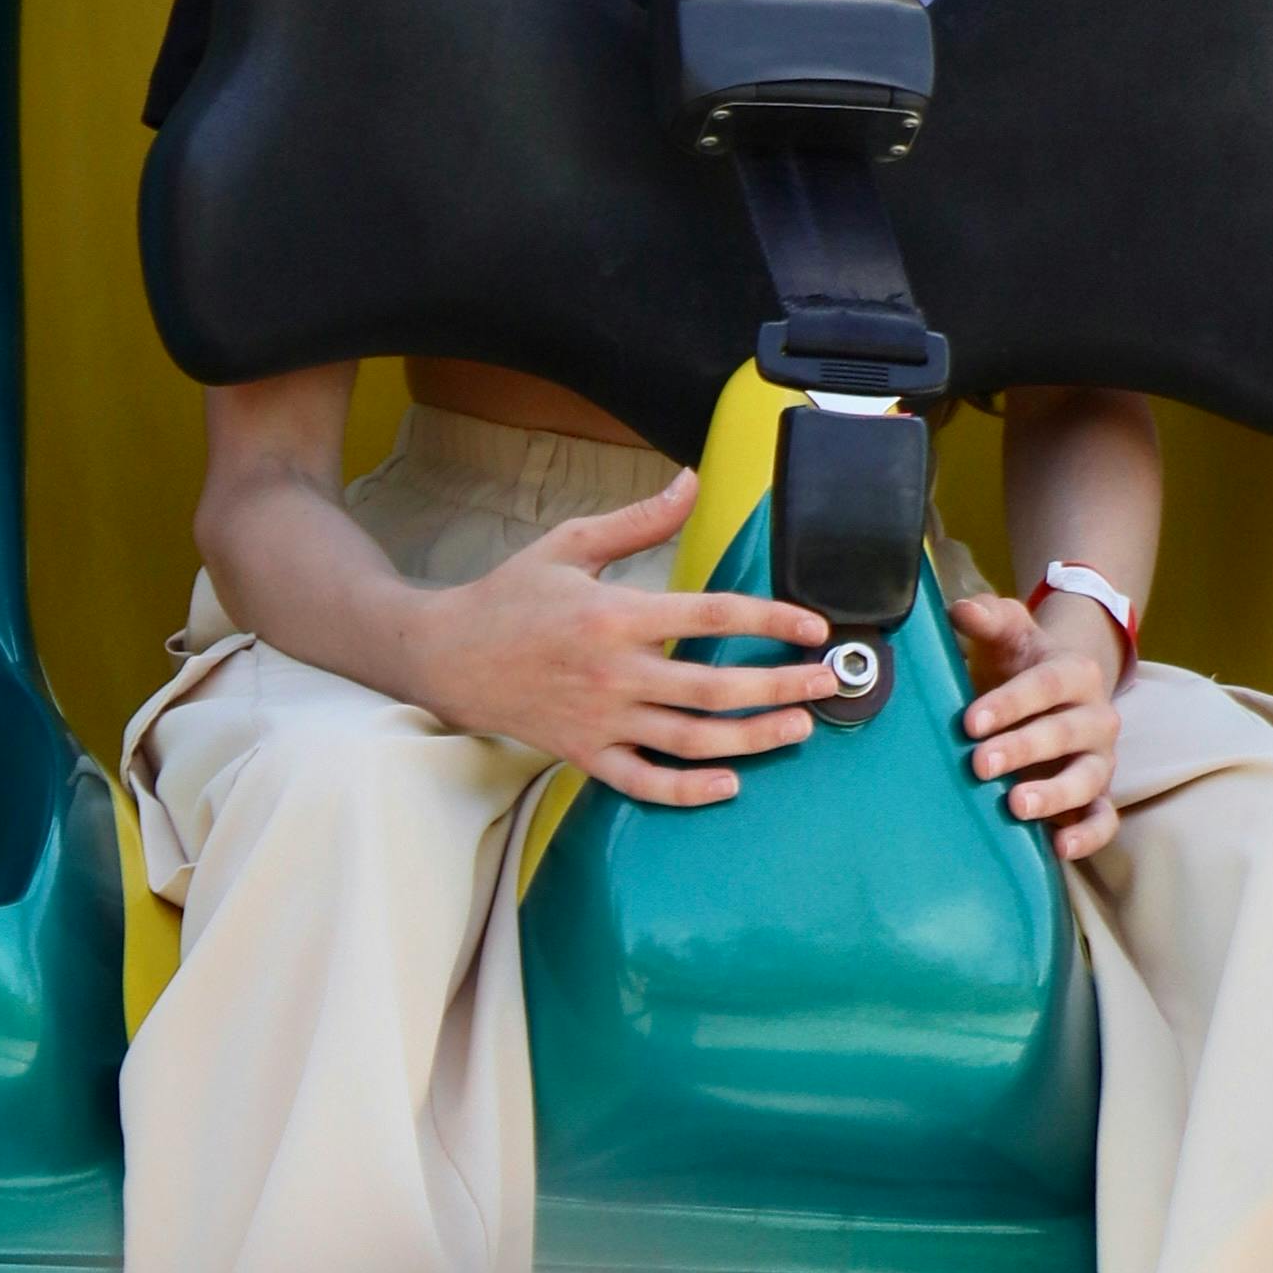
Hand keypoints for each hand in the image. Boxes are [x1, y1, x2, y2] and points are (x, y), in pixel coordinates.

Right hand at [408, 475, 838, 804]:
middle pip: (716, 687)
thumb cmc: (511, 595)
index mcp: (616, 614)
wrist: (447, 656)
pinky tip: (730, 782)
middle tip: (826, 681)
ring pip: (692, 741)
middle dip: (781, 685)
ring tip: (798, 727)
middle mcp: (614, 673)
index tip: (812, 625)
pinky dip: (689, 791)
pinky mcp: (585, 755)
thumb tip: (692, 481)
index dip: (771, 620)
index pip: (713, 615)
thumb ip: (641, 520)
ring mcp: (601, 720)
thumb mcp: (571, 543)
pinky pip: (644, 784)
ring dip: (754, 738)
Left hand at [948, 585, 1126, 861]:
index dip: (1010, 703)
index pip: (1045, 685)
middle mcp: (1096, 717)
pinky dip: (1089, 837)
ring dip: (1054, 794)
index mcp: (1075, 672)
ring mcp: (1100, 761)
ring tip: (1016, 805)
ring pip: (1088, 779)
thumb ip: (987, 617)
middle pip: (1064, 733)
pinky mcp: (1097, 798)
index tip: (970, 721)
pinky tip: (1058, 848)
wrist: (1052, 692)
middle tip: (979, 762)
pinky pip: (1103, 820)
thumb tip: (962, 610)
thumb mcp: (1007, 632)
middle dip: (1022, 748)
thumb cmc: (1020, 662)